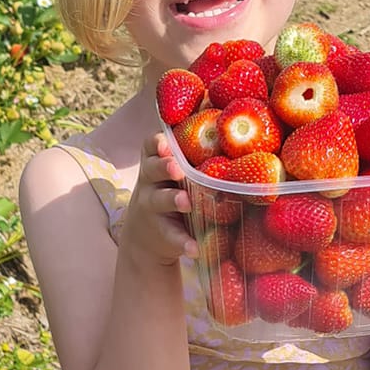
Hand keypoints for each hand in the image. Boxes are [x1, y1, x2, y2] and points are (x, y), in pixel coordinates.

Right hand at [120, 134, 195, 268]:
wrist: (144, 240)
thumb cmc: (166, 195)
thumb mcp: (167, 176)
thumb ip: (185, 156)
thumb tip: (226, 120)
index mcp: (154, 166)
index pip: (150, 147)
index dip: (157, 143)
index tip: (166, 142)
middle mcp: (150, 184)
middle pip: (151, 170)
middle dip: (163, 167)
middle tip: (177, 167)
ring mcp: (153, 210)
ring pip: (159, 201)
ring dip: (173, 200)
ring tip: (187, 203)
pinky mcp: (162, 234)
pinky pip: (172, 237)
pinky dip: (183, 243)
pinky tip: (195, 248)